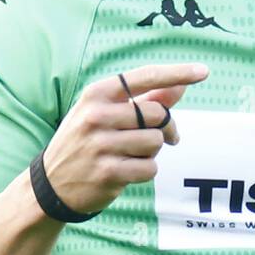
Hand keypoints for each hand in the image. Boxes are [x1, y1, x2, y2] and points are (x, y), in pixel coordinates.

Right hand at [42, 62, 208, 215]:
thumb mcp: (106, 113)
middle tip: (161, 138)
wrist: (51, 184)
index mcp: (97, 94)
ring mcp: (101, 144)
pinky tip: (125, 172)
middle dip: (166, 128)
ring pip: (156, 142)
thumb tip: (182, 86)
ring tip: (130, 155)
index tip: (203, 70)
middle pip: (157, 115)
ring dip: (152, 152)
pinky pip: (150, 168)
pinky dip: (145, 171)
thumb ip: (145, 99)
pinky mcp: (108, 172)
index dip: (177, 73)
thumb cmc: (86, 141)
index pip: (145, 77)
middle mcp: (97, 115)